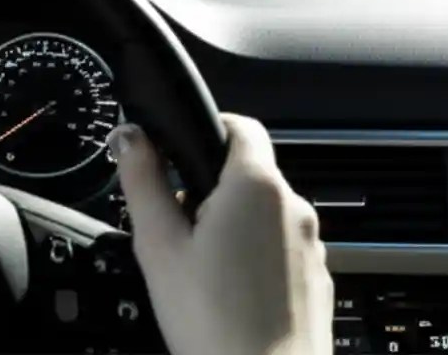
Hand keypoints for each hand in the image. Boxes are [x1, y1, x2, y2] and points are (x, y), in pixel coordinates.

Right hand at [110, 113, 332, 354]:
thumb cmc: (213, 322)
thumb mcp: (159, 246)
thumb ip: (143, 182)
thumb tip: (131, 137)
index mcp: (256, 186)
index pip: (240, 125)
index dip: (209, 130)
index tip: (182, 153)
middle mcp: (293, 207)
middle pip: (250, 174)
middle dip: (212, 191)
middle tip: (178, 229)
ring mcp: (310, 245)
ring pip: (265, 216)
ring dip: (234, 228)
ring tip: (202, 271)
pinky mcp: (316, 278)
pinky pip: (280, 251)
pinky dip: (255, 260)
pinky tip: (230, 294)